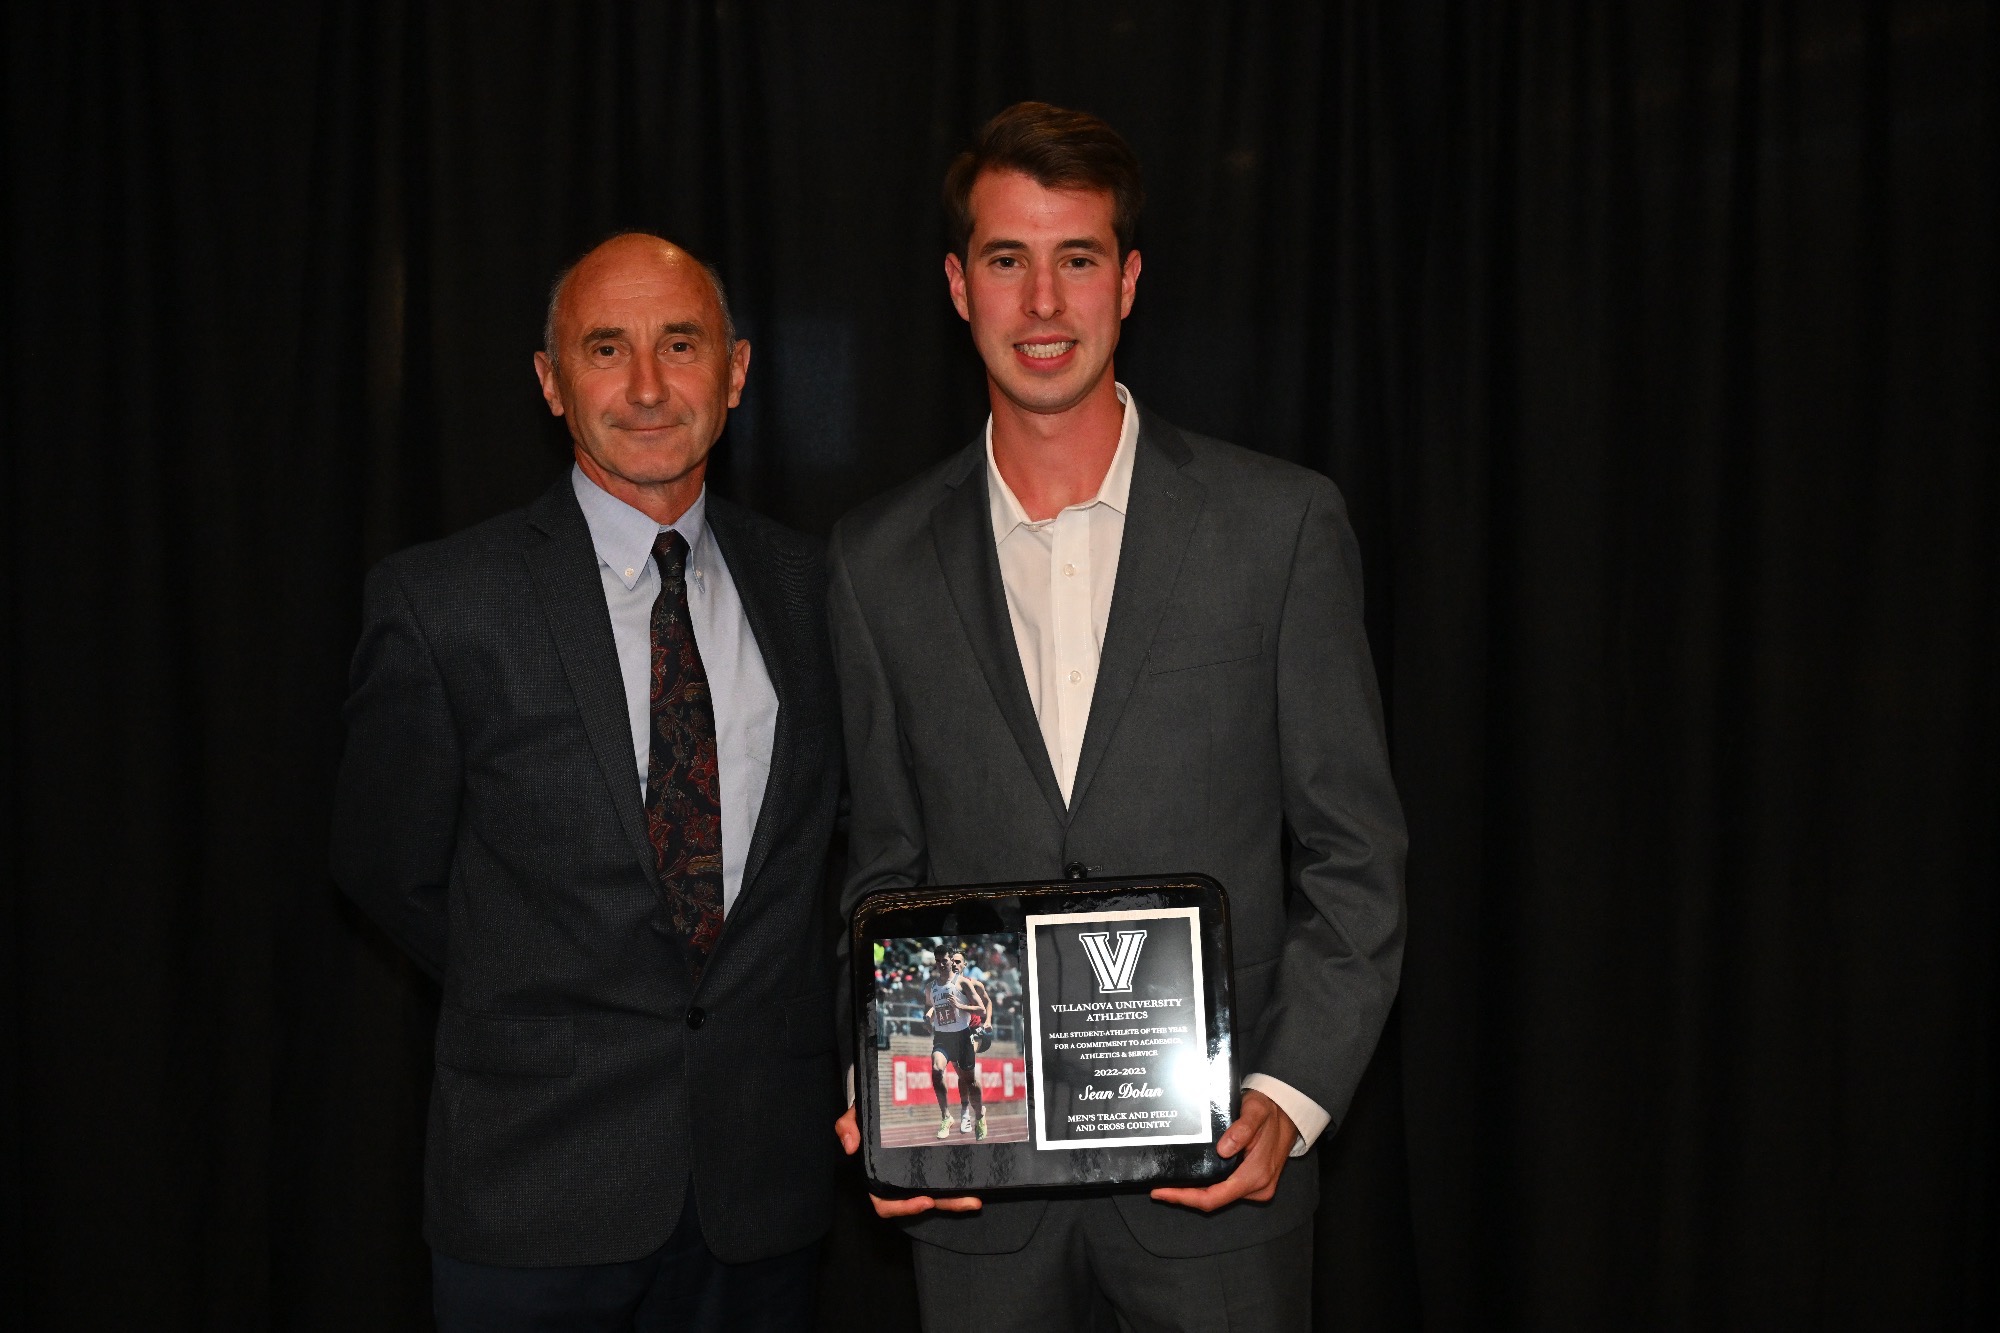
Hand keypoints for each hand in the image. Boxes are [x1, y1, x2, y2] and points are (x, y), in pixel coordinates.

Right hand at [834, 1106, 982, 1217]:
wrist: (882, 1100)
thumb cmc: (867, 1114)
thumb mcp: (855, 1116)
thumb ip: (847, 1126)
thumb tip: (850, 1146)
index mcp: (879, 1175)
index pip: (886, 1203)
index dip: (904, 1207)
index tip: (925, 1201)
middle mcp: (900, 1178)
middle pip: (921, 1202)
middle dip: (945, 1204)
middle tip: (968, 1201)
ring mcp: (917, 1172)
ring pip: (937, 1194)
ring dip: (957, 1199)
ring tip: (976, 1199)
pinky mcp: (932, 1161)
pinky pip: (945, 1177)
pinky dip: (960, 1182)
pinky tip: (976, 1181)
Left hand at [1149, 1089, 1296, 1211]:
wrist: (1290, 1113)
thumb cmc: (1271, 1110)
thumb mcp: (1256, 1111)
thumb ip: (1241, 1129)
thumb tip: (1222, 1149)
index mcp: (1256, 1175)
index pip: (1214, 1197)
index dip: (1185, 1198)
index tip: (1162, 1192)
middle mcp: (1258, 1187)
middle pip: (1214, 1200)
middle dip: (1185, 1197)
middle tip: (1159, 1188)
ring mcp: (1257, 1187)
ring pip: (1219, 1197)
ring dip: (1195, 1192)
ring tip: (1170, 1182)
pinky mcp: (1255, 1183)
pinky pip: (1226, 1190)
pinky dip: (1208, 1186)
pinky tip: (1192, 1178)